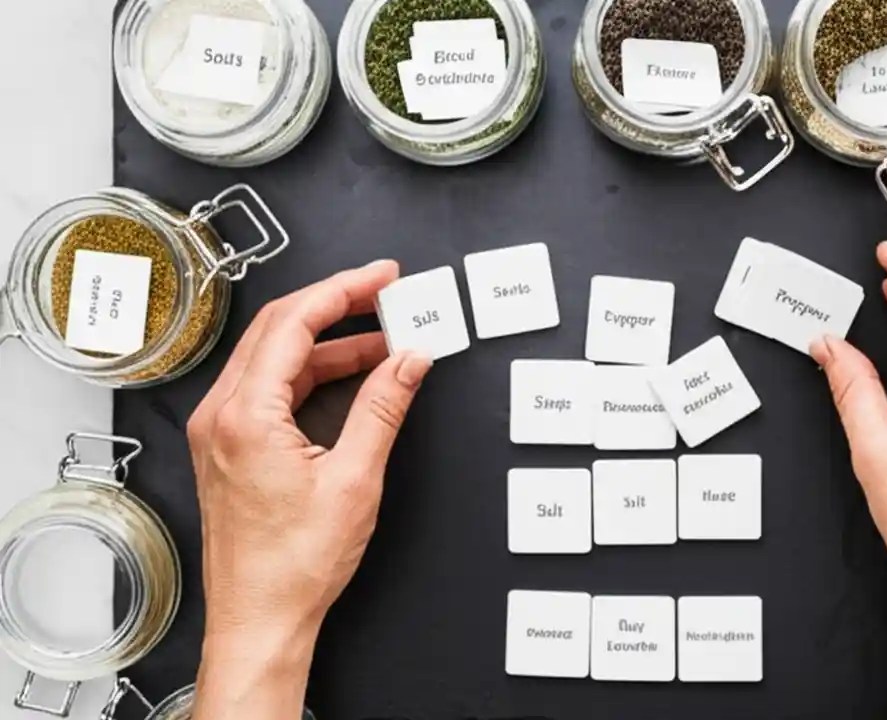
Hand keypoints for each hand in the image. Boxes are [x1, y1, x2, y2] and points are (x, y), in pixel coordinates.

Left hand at [187, 261, 430, 719]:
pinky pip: (269, 387)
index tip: (383, 278)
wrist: (260, 619)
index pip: (294, 323)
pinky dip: (311, 372)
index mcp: (246, 415)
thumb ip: (383, 408)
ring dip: (327, 341)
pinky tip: (351, 373)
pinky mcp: (229, 447)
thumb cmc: (295, 565)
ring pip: (274, 357)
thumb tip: (409, 360)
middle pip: (278, 329)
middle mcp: (222, 414)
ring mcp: (220, 430)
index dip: (344, 290)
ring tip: (383, 337)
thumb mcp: (355, 478)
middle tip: (385, 293)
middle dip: (335, 305)